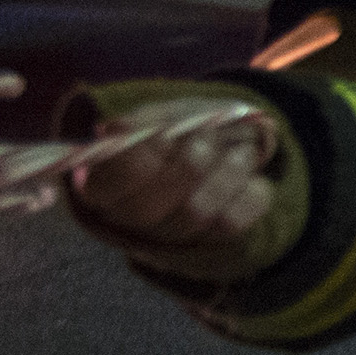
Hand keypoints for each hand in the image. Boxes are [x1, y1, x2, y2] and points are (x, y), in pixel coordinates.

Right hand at [63, 90, 287, 283]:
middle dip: (185, 169)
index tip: (162, 135)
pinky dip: (249, 194)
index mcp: (102, 184)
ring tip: (242, 152)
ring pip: (192, 215)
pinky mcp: (208, 239)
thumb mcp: (162, 115)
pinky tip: (253, 176)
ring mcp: (168, 234)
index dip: (134, 161)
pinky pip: (230, 224)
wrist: (223, 144)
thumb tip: (118, 129)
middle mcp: (128, 218)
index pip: (107, 184)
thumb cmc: (181, 127)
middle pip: (146, 210)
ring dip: (224, 176)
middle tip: (207, 138)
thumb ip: (146, 122)